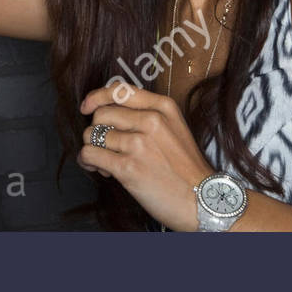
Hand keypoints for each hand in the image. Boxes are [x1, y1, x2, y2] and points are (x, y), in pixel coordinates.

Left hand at [78, 82, 216, 230]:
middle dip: (96, 131)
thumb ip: (147, 115)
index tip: (87, 107)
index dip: (97, 97)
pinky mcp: (128, 167)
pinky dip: (88, 162)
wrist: (204, 201)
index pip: (119, 90)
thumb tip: (107, 112)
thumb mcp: (174, 129)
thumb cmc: (187, 169)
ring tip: (106, 163)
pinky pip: (90, 154)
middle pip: (101, 114)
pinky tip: (100, 171)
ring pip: (92, 135)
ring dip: (93, 149)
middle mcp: (151, 120)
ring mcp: (139, 143)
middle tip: (106, 147)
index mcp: (163, 107)